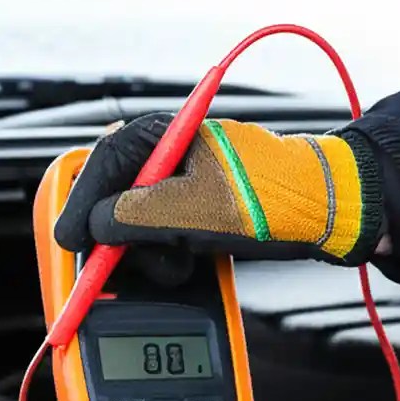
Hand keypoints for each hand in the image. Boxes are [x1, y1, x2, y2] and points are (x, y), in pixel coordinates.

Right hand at [54, 113, 382, 265]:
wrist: (331, 213)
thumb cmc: (269, 201)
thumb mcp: (189, 212)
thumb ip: (129, 217)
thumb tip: (92, 229)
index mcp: (163, 136)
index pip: (99, 167)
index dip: (78, 209)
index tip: (69, 243)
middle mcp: (169, 153)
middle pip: (113, 197)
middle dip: (117, 237)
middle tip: (117, 264)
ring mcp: (185, 180)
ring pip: (137, 221)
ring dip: (146, 251)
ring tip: (175, 264)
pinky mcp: (201, 204)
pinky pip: (163, 232)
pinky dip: (167, 252)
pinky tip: (187, 262)